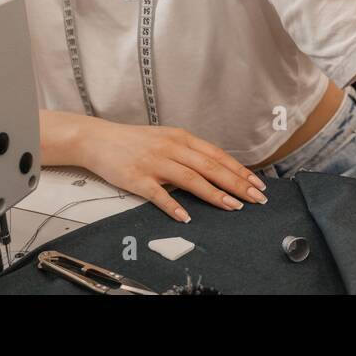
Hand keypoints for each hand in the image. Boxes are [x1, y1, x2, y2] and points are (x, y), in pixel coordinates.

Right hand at [74, 118, 267, 222]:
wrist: (98, 139)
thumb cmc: (134, 141)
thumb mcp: (166, 139)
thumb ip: (188, 152)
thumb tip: (216, 169)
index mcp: (181, 138)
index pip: (217, 155)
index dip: (239, 170)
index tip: (256, 183)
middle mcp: (171, 148)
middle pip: (210, 167)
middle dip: (236, 184)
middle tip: (255, 198)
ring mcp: (154, 163)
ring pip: (191, 179)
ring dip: (214, 194)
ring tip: (232, 207)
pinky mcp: (137, 178)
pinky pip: (158, 194)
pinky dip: (173, 206)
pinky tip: (185, 217)